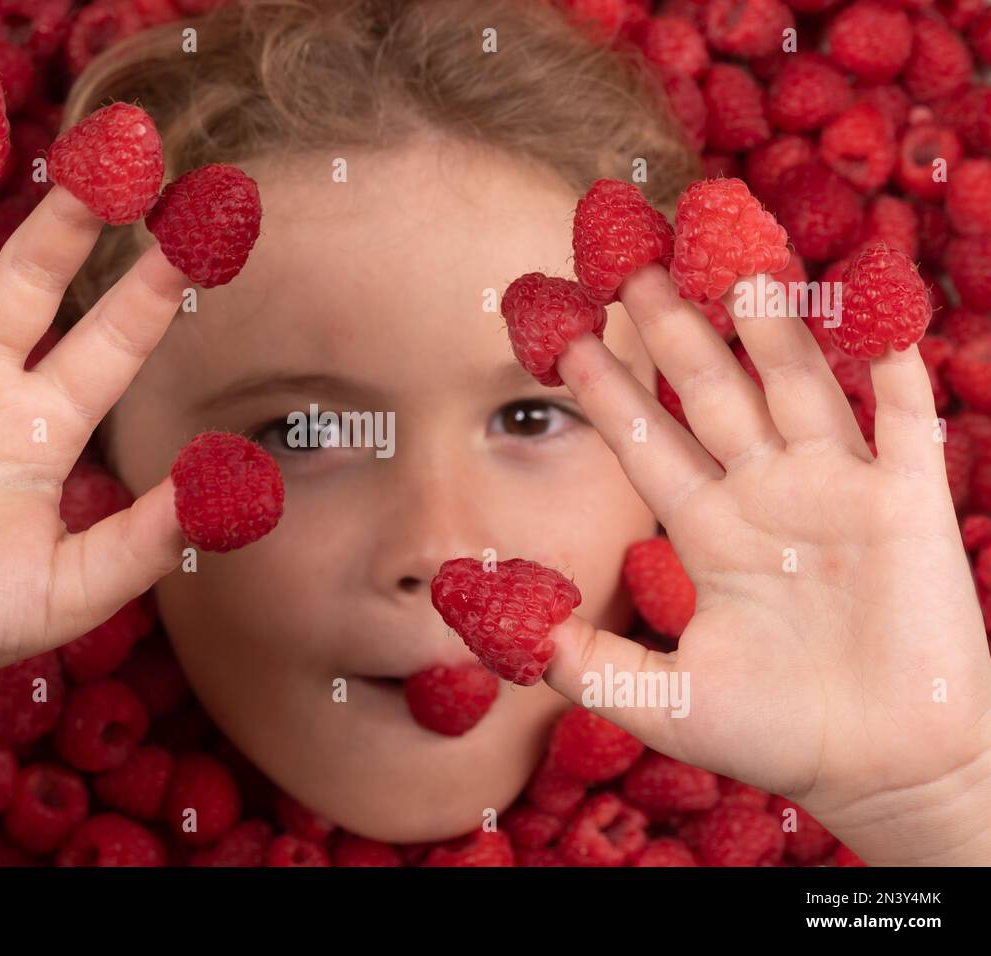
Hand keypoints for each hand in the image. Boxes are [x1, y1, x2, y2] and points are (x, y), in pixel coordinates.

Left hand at [543, 263, 990, 864]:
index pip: (648, 439)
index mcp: (707, 530)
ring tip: (736, 260)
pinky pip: (905, 422)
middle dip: (676, 330)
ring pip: (800, 386)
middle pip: (714, 390)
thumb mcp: (660, 702)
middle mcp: (766, 495)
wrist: (883, 772)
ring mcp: (839, 492)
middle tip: (633, 263)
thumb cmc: (774, 736)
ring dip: (771, 327)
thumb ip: (587, 663)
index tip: (564, 332)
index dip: (610, 386)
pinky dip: (895, 366)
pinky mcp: (911, 506)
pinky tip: (878, 308)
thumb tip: (509, 632)